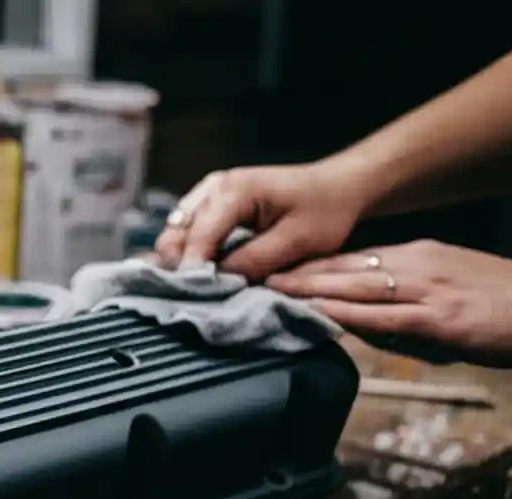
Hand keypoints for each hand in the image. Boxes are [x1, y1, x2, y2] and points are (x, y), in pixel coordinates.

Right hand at [154, 160, 367, 280]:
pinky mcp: (210, 204)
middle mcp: (212, 188)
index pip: (198, 236)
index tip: (201, 299)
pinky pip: (187, 233)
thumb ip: (254, 260)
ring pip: (176, 234)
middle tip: (205, 294)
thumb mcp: (298, 241)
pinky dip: (193, 254)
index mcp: (233, 190)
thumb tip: (220, 281)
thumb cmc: (325, 210)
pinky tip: (210, 271)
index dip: (194, 271)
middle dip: (182, 266)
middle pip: (174, 233)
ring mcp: (207, 193)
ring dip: (185, 261)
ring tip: (208, 285)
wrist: (337, 186)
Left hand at [266, 239, 511, 367]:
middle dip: (297, 271)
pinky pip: (383, 315)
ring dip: (311, 287)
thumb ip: (398, 308)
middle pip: (344, 266)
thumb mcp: (444, 294)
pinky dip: (346, 313)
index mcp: (416, 257)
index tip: (272, 266)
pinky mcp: (440, 318)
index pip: (351, 258)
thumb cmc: (501, 304)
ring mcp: (427, 291)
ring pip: (356, 285)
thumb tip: (356, 322)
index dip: (309, 263)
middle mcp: (416, 266)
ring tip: (271, 290)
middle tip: (253, 273)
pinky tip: (319, 313)